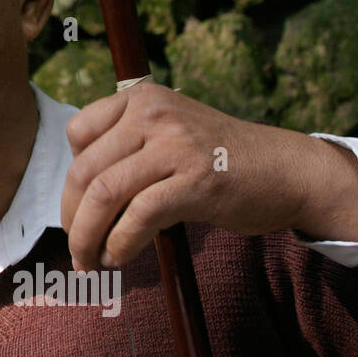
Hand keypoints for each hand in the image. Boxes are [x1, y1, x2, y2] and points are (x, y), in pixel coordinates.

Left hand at [60, 83, 357, 270]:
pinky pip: (139, 215)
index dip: (71, 175)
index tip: (80, 204)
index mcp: (141, 97)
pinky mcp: (197, 180)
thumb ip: (125, 146)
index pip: (78, 132)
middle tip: (76, 247)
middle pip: (85, 169)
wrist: (287, 170)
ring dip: (88, 236)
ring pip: (105, 193)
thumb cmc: (218, 158)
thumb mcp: (167, 131)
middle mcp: (154, 113)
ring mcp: (176, 145)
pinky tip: (120, 257)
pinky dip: (121, 243)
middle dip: (72, 216)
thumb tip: (75, 193)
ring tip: (90, 259)